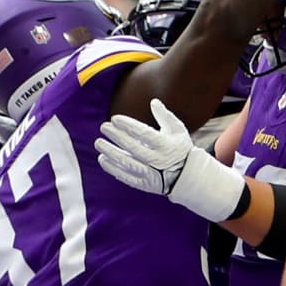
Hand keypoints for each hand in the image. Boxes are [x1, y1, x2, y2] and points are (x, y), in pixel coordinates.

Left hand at [95, 99, 246, 221]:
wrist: (187, 176)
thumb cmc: (180, 148)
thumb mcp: (178, 130)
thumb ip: (165, 116)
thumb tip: (153, 102)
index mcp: (166, 145)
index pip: (144, 134)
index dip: (128, 126)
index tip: (115, 118)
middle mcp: (158, 160)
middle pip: (133, 147)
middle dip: (117, 136)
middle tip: (103, 127)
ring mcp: (151, 174)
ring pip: (127, 163)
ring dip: (111, 152)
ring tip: (98, 142)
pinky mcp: (144, 184)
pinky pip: (126, 177)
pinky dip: (113, 169)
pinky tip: (102, 159)